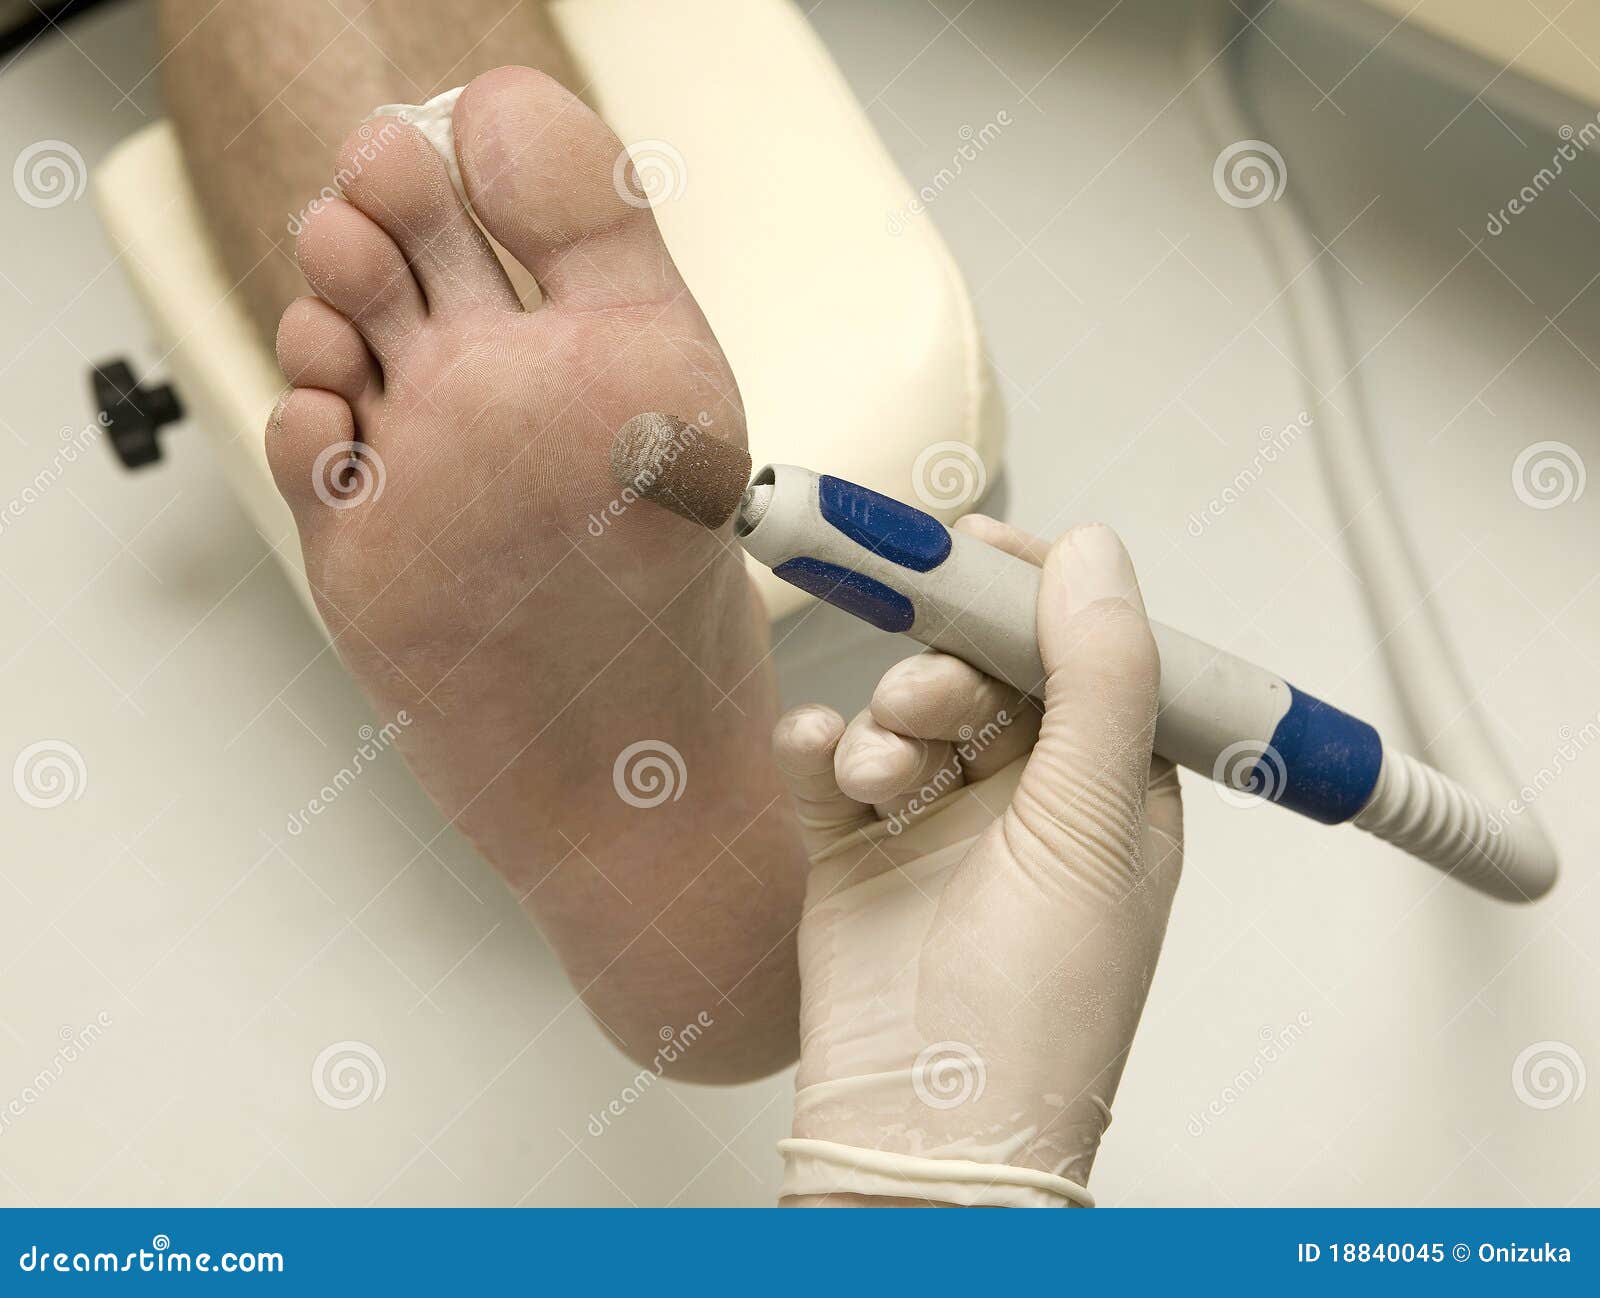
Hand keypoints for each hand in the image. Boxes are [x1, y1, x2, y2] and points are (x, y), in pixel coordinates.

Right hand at [772, 519, 1182, 1206]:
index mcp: (1112, 790)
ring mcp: (937, 821)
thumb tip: (1095, 554)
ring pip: (906, 708)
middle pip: (986, 670)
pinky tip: (820, 763)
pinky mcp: (856, 848)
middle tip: (928, 695)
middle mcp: (1029, 797)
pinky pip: (831, 762)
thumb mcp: (1094, 827)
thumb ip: (1099, 677)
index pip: (1085, 654)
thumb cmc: (1039, 1009)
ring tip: (883, 771)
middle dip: (949, 668)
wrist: (925, 1126)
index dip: (1037, 595)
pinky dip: (821, 750)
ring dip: (890, 720)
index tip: (982, 548)